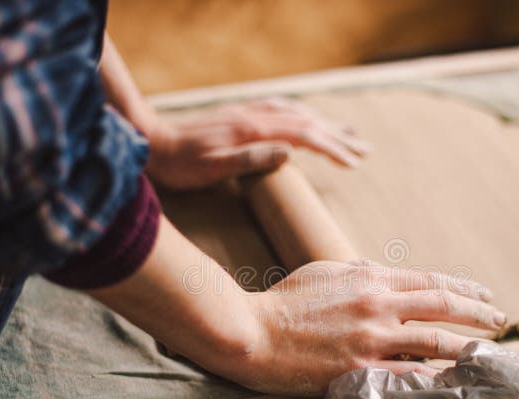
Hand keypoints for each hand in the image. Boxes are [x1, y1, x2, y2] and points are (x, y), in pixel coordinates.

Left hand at [146, 97, 369, 189]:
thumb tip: (290, 153)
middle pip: (307, 121)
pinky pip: (281, 110)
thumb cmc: (181, 164)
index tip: (353, 162)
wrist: (152, 142)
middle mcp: (254, 116)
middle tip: (365, 149)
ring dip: (325, 124)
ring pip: (296, 113)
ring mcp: (248, 113)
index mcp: (253, 130)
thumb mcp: (214, 168)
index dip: (332, 148)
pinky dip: (303, 115)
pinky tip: (307, 120)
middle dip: (339, 136)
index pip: (304, 135)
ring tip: (347, 134)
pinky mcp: (240, 115)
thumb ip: (251, 160)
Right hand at [237, 260, 504, 394]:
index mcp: (371, 278)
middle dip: (478, 314)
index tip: (484, 294)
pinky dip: (436, 379)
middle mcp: (379, 305)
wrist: (253, 332)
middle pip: (441, 306)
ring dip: (469, 347)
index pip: (430, 280)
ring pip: (435, 341)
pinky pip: (409, 376)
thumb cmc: (285, 300)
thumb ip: (361, 271)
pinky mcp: (360, 370)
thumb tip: (384, 273)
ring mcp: (372, 339)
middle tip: (501, 322)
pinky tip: (455, 384)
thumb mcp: (326, 270)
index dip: (463, 288)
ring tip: (490, 354)